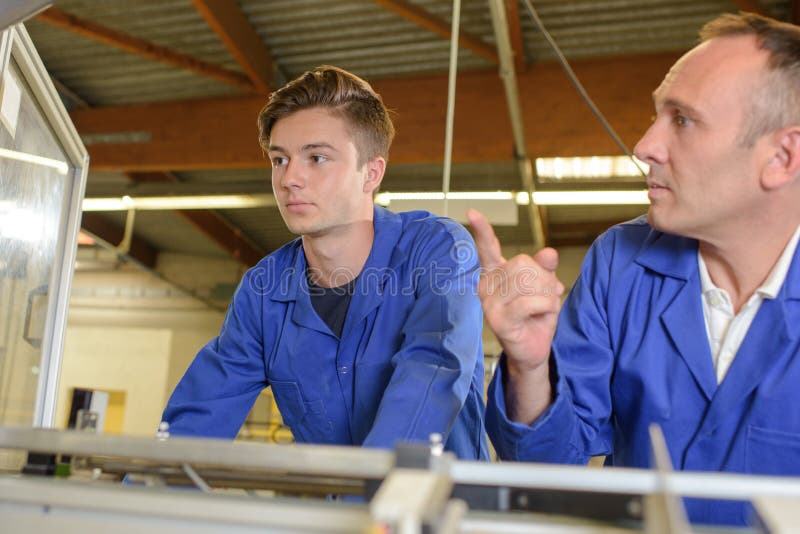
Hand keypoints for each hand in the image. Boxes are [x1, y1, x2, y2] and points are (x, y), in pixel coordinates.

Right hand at [467, 209, 563, 422]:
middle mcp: (487, 286)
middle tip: (550, 294)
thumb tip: (549, 253)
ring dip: (548, 294)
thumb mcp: (545, 288)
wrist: (533, 351)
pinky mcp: (498, 320)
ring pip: (529, 283)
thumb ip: (544, 268)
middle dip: (545, 278)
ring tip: (546, 307)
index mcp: (495, 274)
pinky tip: (545, 315)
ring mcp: (489, 303)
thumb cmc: (536, 317)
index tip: (471, 212)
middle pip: (523, 264)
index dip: (481, 230)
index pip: (487, 248)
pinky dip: (547, 306)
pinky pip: (530, 302)